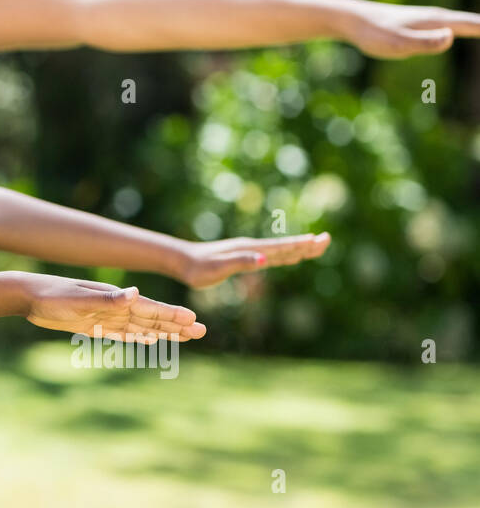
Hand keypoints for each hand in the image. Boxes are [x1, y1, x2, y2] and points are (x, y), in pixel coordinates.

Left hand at [24, 275, 205, 342]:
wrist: (28, 295)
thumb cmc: (52, 295)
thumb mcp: (79, 299)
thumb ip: (108, 299)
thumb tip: (137, 294)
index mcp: (116, 299)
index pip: (151, 309)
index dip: (173, 316)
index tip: (195, 322)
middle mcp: (115, 307)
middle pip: (152, 318)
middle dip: (177, 325)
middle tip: (203, 332)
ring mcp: (105, 317)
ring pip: (142, 327)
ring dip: (163, 332)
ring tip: (185, 336)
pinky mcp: (93, 325)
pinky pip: (122, 334)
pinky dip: (138, 337)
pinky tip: (150, 341)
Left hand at [175, 232, 330, 288]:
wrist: (181, 261)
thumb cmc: (198, 267)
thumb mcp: (219, 267)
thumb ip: (241, 262)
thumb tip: (265, 260)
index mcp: (249, 250)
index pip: (281, 247)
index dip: (302, 245)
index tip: (320, 240)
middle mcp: (251, 248)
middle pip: (285, 246)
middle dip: (306, 244)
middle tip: (327, 240)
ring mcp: (247, 251)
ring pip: (279, 250)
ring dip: (298, 248)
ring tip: (315, 245)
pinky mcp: (242, 257)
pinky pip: (269, 256)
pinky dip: (284, 255)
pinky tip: (289, 256)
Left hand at [341, 0, 479, 58]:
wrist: (349, 18)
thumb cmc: (372, 33)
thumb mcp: (396, 43)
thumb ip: (422, 42)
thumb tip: (449, 38)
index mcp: (439, 20)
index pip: (477, 25)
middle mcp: (439, 17)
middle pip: (477, 23)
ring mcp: (431, 19)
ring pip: (466, 23)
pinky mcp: (422, 24)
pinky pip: (453, 26)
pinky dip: (470, 28)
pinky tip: (470, 30)